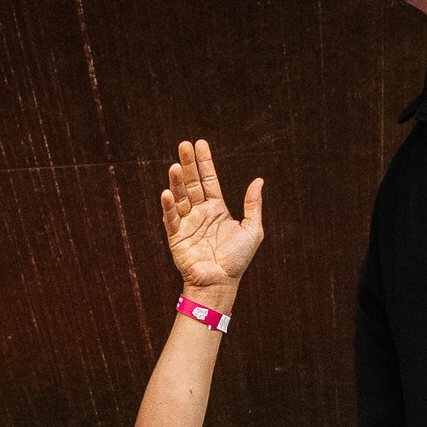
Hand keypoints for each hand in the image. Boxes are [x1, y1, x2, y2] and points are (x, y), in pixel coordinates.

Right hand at [162, 140, 264, 299]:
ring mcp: (187, 224)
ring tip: (176, 166)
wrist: (221, 283)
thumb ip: (253, 205)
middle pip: (192, 184)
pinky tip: (167, 193)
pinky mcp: (176, 238)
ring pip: (181, 198)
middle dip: (189, 164)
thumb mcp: (252, 230)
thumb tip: (258, 181)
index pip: (209, 180)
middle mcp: (200, 213)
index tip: (200, 144)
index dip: (204, 162)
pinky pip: (171, 219)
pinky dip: (169, 206)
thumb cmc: (237, 260)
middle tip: (184, 144)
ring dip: (177, 182)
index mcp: (217, 209)